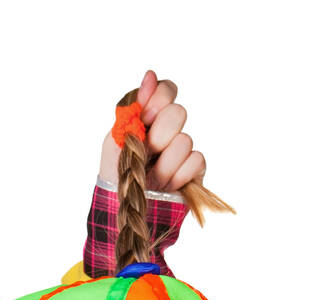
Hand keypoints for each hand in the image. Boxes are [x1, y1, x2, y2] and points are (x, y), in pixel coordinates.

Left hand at [99, 70, 205, 192]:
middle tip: (147, 153)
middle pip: (178, 112)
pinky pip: (196, 161)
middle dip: (159, 135)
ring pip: (184, 141)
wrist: (125, 212)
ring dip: (164, 164)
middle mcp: (168, 132)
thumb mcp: (116, 138)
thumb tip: (150, 75)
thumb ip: (133, 106)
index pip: (166, 91)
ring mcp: (182, 152)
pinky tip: (167, 186)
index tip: (144, 119)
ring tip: (152, 179)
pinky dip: (178, 176)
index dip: (158, 101)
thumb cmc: (117, 176)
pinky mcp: (194, 173)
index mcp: (149, 119)